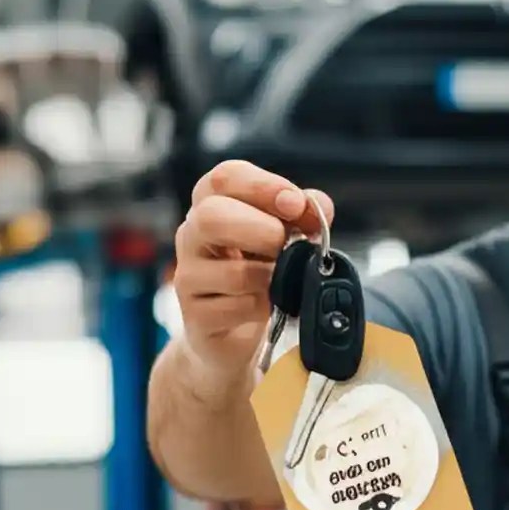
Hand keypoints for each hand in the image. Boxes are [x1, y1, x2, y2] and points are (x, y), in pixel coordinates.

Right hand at [173, 160, 333, 388]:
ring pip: (232, 271)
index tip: (295, 204)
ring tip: (284, 282)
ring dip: (271, 278)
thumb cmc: (259, 273)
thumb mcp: (283, 236)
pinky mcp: (195, 316)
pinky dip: (262, 308)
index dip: (264, 187)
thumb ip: (302, 215)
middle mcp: (192, 234)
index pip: (226, 177)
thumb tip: (319, 207)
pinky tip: (268, 307)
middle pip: (212, 216)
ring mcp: (189, 276)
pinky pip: (235, 308)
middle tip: (288, 246)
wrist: (236, 332)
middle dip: (262, 230)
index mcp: (213, 203)